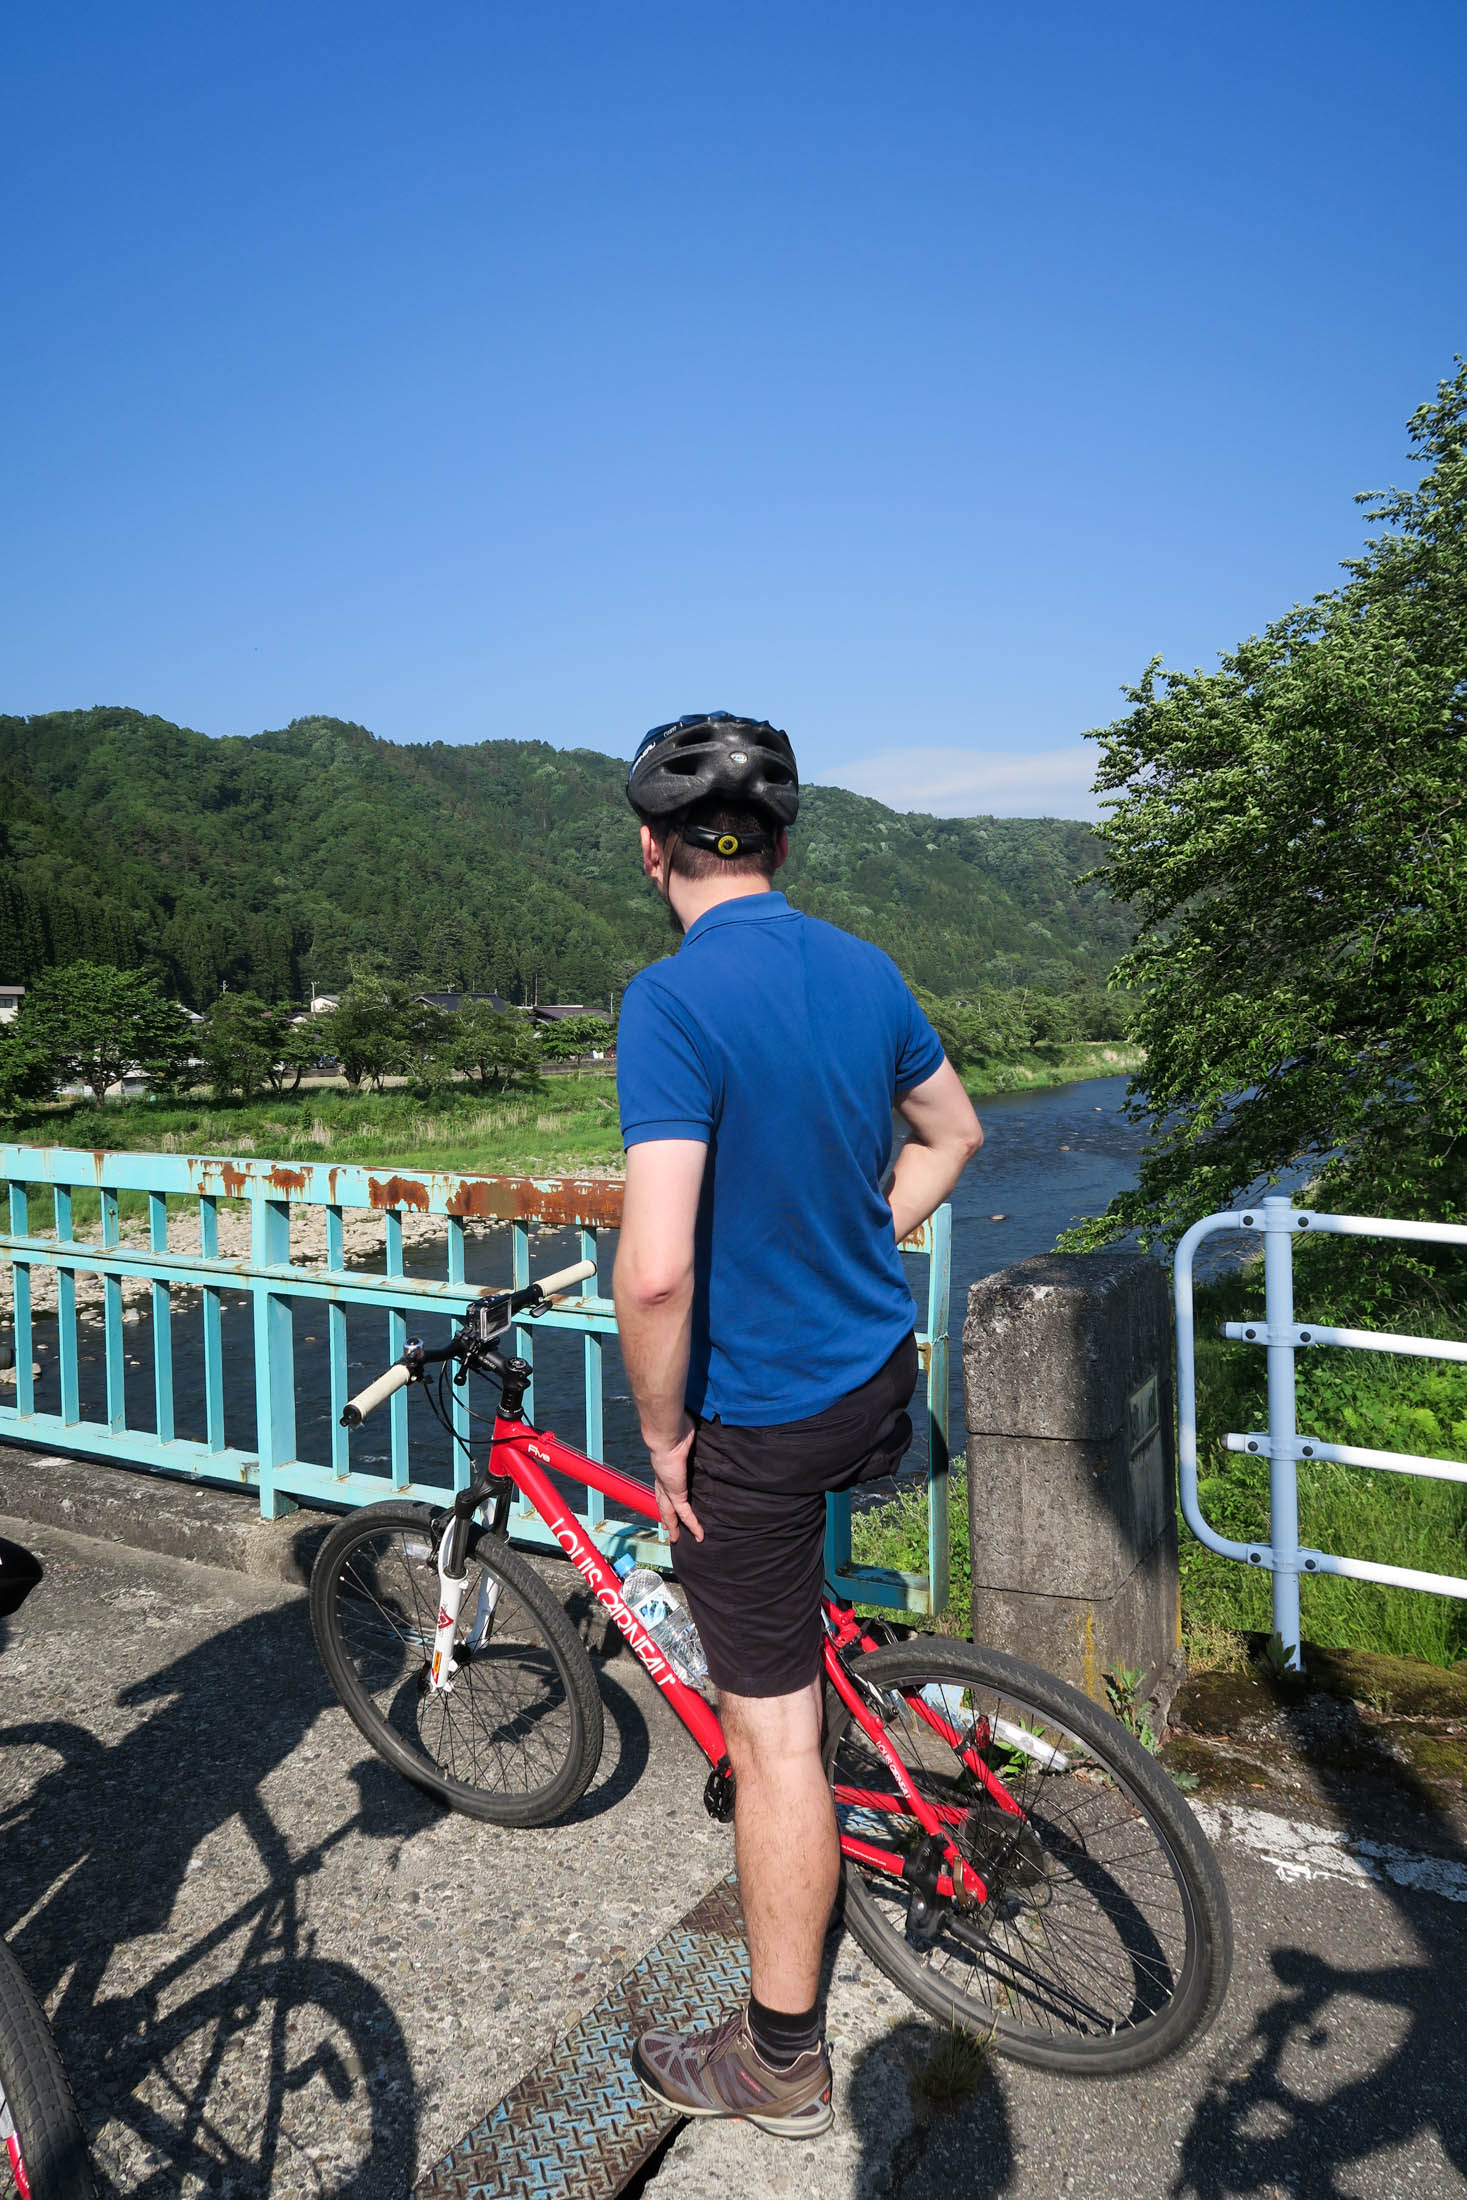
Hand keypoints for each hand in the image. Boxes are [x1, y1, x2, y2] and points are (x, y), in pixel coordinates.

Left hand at [647, 1419, 701, 1543]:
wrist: (666, 1433)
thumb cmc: (675, 1427)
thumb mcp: (684, 1435)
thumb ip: (688, 1436)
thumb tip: (696, 1427)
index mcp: (664, 1468)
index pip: (664, 1488)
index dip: (665, 1498)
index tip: (667, 1506)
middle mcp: (663, 1479)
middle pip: (662, 1504)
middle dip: (665, 1518)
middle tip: (668, 1531)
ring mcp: (668, 1488)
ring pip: (670, 1513)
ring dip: (674, 1526)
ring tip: (677, 1539)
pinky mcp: (676, 1492)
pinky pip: (685, 1512)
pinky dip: (693, 1524)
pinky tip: (699, 1534)